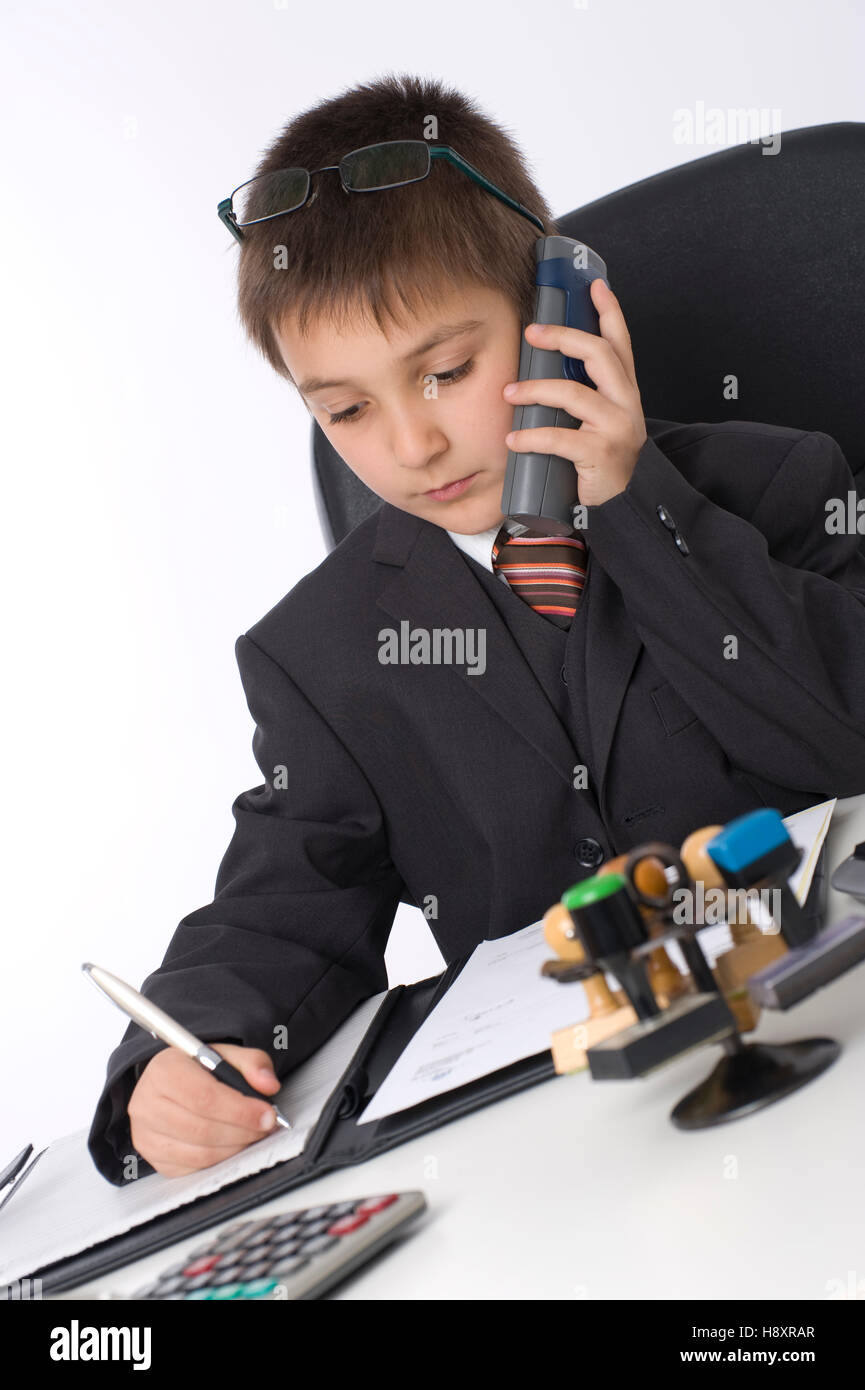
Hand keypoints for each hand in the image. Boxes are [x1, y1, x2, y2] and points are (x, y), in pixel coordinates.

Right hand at [128, 1042, 282, 1178]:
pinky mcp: (154, 1158)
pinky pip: (193, 1169)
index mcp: (164, 1070)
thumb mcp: (226, 1055)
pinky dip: (220, 1160)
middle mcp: (147, 1103)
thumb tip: (269, 1084)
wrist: (172, 1085)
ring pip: (200, 1153)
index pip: (204, 1097)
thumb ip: (252, 1064)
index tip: (268, 1115)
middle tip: (265, 1127)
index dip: (241, 1110)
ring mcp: (146, 1134)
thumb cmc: (198, 1070)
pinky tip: (232, 1145)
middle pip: (203, 1129)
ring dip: (235, 1148)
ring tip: (252, 1135)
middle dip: (243, 1131)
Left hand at [502, 278, 647, 508]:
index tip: (595, 284)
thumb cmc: (599, 458)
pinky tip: (513, 439)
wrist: (619, 503)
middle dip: (562, 337)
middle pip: (597, 354)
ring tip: (509, 392)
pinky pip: (560, 437)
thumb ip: (581, 393)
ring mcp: (616, 426)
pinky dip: (531, 436)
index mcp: (624, 390)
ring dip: (535, 388)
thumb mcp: (596, 419)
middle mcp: (626, 402)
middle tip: (530, 333)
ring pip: (573, 393)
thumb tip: (544, 366)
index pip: (620, 342)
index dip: (610, 311)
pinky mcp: (601, 452)